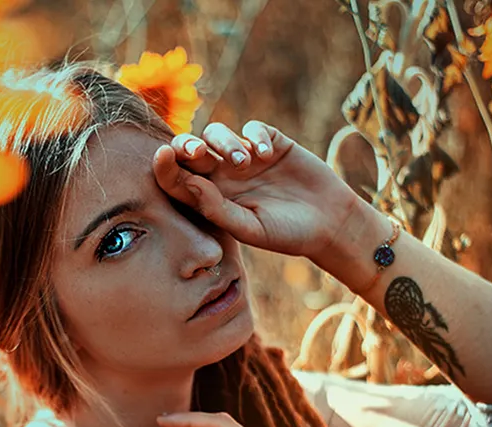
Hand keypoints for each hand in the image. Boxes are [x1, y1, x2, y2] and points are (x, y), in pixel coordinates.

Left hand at [151, 120, 365, 264]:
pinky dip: (256, 137)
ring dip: (225, 143)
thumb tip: (188, 184)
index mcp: (210, 199)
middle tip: (197, 151)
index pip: (178, 180)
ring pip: (217, 134)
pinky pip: (254, 129)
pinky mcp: (271, 143)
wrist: (329, 224)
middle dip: (188, 145)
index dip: (166, 167)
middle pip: (191, 150)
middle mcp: (222, 176)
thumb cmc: (285, 234)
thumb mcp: (249, 228)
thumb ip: (216, 209)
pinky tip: (268, 156)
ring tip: (244, 162)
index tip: (162, 156)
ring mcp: (246, 157)